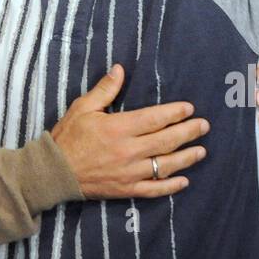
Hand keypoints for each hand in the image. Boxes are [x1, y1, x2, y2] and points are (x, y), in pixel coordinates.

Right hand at [50, 64, 208, 199]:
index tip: (189, 108)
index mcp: (118, 128)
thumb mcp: (83, 107)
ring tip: (201, 150)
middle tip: (204, 126)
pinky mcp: (127, 189)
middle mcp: (128, 151)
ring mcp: (129, 172)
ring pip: (165, 165)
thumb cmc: (68, 136)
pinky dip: (171, 187)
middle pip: (166, 141)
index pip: (154, 119)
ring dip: (186, 158)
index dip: (174, 113)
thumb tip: (120, 69)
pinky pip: (154, 189)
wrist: (54, 171)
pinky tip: (184, 181)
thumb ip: (105, 89)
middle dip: (188, 132)